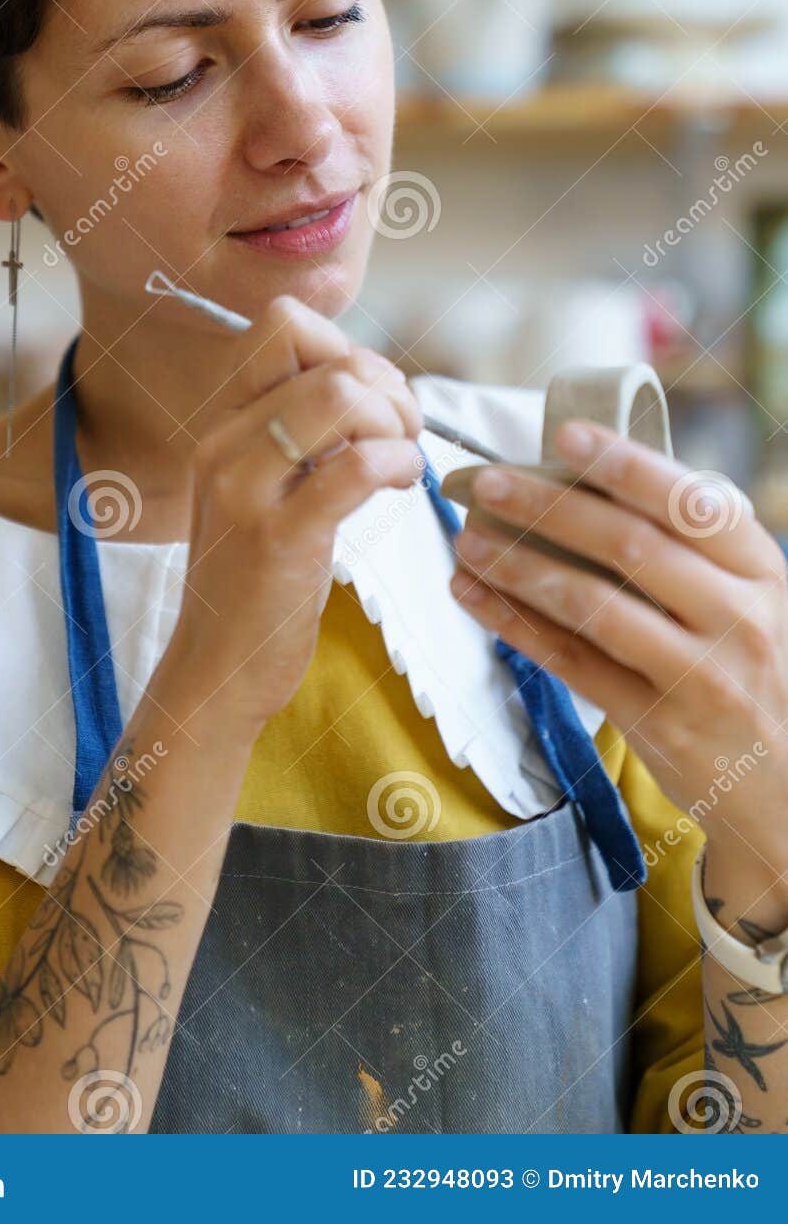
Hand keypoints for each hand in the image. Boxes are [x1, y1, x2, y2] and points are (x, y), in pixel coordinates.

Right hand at [156, 294, 425, 736]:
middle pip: (322, 351)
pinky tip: (396, 484)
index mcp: (223, 425)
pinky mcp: (279, 538)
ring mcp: (245, 489)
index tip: (368, 404)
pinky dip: (395, 462)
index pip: (281, 325)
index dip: (346, 348)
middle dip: (385, 383)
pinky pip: (354, 465)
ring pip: (340, 393)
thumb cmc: (254, 583)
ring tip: (398, 463)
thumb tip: (368, 383)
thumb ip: (300, 434)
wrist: (214, 672)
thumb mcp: (262, 491)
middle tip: (398, 436)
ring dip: (395, 420)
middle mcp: (225, 443)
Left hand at [447, 418, 787, 876]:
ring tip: (470, 539)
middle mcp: (738, 619)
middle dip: (549, 507)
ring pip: (592, 605)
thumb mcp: (758, 604)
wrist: (787, 790)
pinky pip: (571, 662)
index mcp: (764, 574)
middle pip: (631, 546)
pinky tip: (475, 595)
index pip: (693, 504)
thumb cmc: (759, 675)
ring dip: (519, 567)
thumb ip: (700, 554)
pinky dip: (514, 624)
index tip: (568, 436)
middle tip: (489, 483)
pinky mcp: (657, 723)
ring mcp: (698, 675)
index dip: (628, 465)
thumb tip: (599, 481)